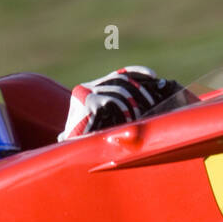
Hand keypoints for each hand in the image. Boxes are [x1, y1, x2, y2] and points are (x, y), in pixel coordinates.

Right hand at [58, 67, 182, 139]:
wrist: (68, 149)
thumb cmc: (89, 139)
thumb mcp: (105, 119)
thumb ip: (119, 107)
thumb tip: (147, 101)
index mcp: (92, 88)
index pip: (119, 73)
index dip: (138, 72)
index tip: (154, 76)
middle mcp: (88, 87)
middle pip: (121, 80)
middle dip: (140, 91)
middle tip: (152, 103)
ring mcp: (87, 93)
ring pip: (119, 92)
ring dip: (133, 105)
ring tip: (141, 116)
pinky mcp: (88, 102)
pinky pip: (113, 102)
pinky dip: (124, 111)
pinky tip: (129, 121)